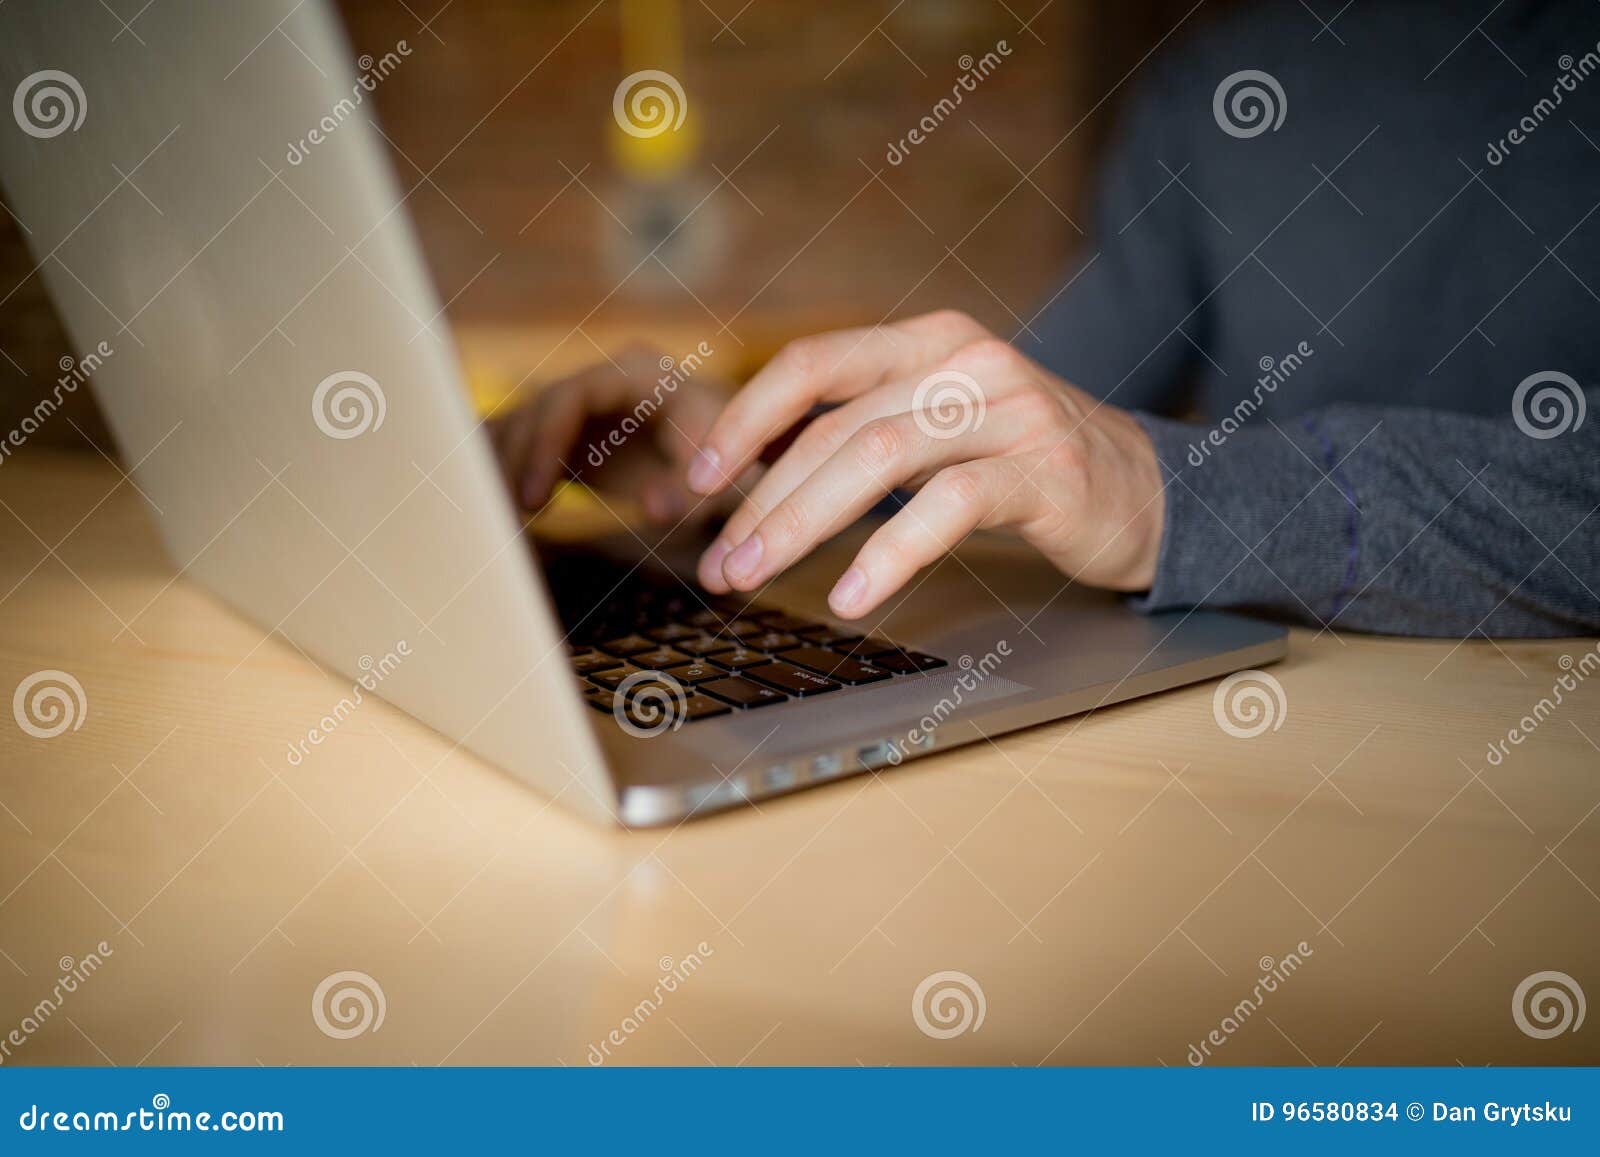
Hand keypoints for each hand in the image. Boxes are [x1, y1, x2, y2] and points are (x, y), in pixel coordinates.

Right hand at [491, 342, 736, 524]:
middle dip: (516, 463)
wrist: (730, 451)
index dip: (544, 443)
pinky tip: (496, 515)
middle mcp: (602, 379)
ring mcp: (583, 403)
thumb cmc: (728, 458)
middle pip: (537, 411)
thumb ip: (686, 490)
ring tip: (496, 522)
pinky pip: (526, 446)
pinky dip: (509, 477)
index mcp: (636, 373)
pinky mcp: (571, 430)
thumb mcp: (715, 475)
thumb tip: (656, 510)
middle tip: (508, 515)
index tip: (534, 496)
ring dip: (505, 473)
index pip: (570, 396)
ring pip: (523, 428)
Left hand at [683, 310, 1164, 617]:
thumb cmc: (1020, 467)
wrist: (1143, 492)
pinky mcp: (1045, 470)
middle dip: (761, 499)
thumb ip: (861, 435)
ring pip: (878, 457)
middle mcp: (965, 362)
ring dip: (802, 523)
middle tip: (718, 562)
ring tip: (756, 576)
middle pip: (835, 425)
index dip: (745, 418)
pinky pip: (949, 506)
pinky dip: (890, 554)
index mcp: (926, 342)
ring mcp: (1009, 411)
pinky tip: (852, 597)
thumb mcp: (936, 431)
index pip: (814, 364)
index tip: (695, 478)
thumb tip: (751, 476)